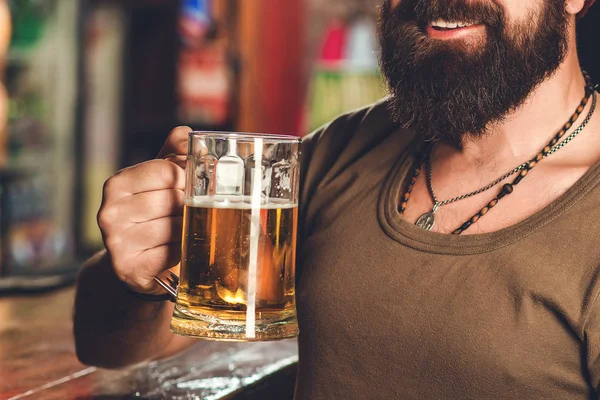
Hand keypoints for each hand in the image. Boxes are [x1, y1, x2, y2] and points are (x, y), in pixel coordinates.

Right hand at [97, 126, 189, 293]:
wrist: (135, 264)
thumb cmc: (152, 215)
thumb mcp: (159, 181)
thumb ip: (173, 154)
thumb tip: (187, 133)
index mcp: (117, 184)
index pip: (166, 171)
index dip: (187, 178)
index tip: (190, 186)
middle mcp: (109, 212)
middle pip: (173, 199)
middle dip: (189, 205)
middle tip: (190, 212)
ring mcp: (117, 242)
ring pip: (175, 226)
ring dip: (188, 229)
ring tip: (181, 231)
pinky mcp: (130, 268)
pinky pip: (173, 252)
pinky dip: (182, 250)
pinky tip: (175, 250)